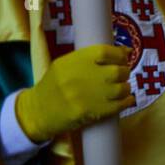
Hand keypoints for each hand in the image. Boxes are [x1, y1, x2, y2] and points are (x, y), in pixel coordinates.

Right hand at [15, 45, 133, 141]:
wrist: (37, 112)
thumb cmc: (54, 86)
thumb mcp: (65, 65)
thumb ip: (91, 57)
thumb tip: (126, 51)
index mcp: (72, 62)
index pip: (104, 51)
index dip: (119, 55)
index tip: (122, 58)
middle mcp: (79, 77)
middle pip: (116, 71)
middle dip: (124, 72)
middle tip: (121, 75)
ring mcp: (85, 96)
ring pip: (121, 89)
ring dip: (126, 88)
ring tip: (121, 88)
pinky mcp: (90, 113)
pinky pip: (118, 106)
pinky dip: (126, 101)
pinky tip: (125, 99)